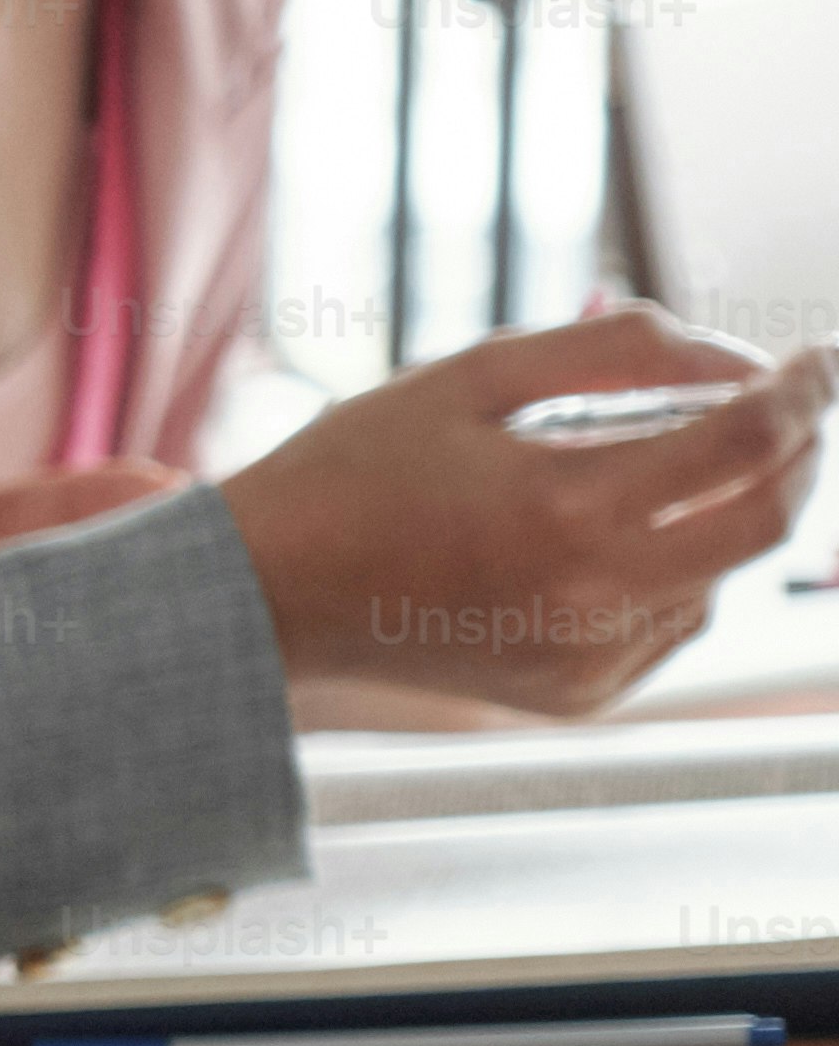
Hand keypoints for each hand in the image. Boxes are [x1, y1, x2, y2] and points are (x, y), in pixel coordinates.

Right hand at [217, 310, 829, 716]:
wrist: (262, 597)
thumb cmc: (350, 475)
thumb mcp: (469, 377)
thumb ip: (613, 350)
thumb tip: (732, 357)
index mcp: (567, 507)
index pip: (748, 439)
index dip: (803, 387)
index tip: (815, 358)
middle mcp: (594, 597)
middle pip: (769, 519)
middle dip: (796, 452)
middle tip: (784, 408)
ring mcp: (590, 658)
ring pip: (724, 574)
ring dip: (717, 511)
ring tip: (643, 469)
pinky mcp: (578, 695)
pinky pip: (672, 622)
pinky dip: (668, 572)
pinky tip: (598, 541)